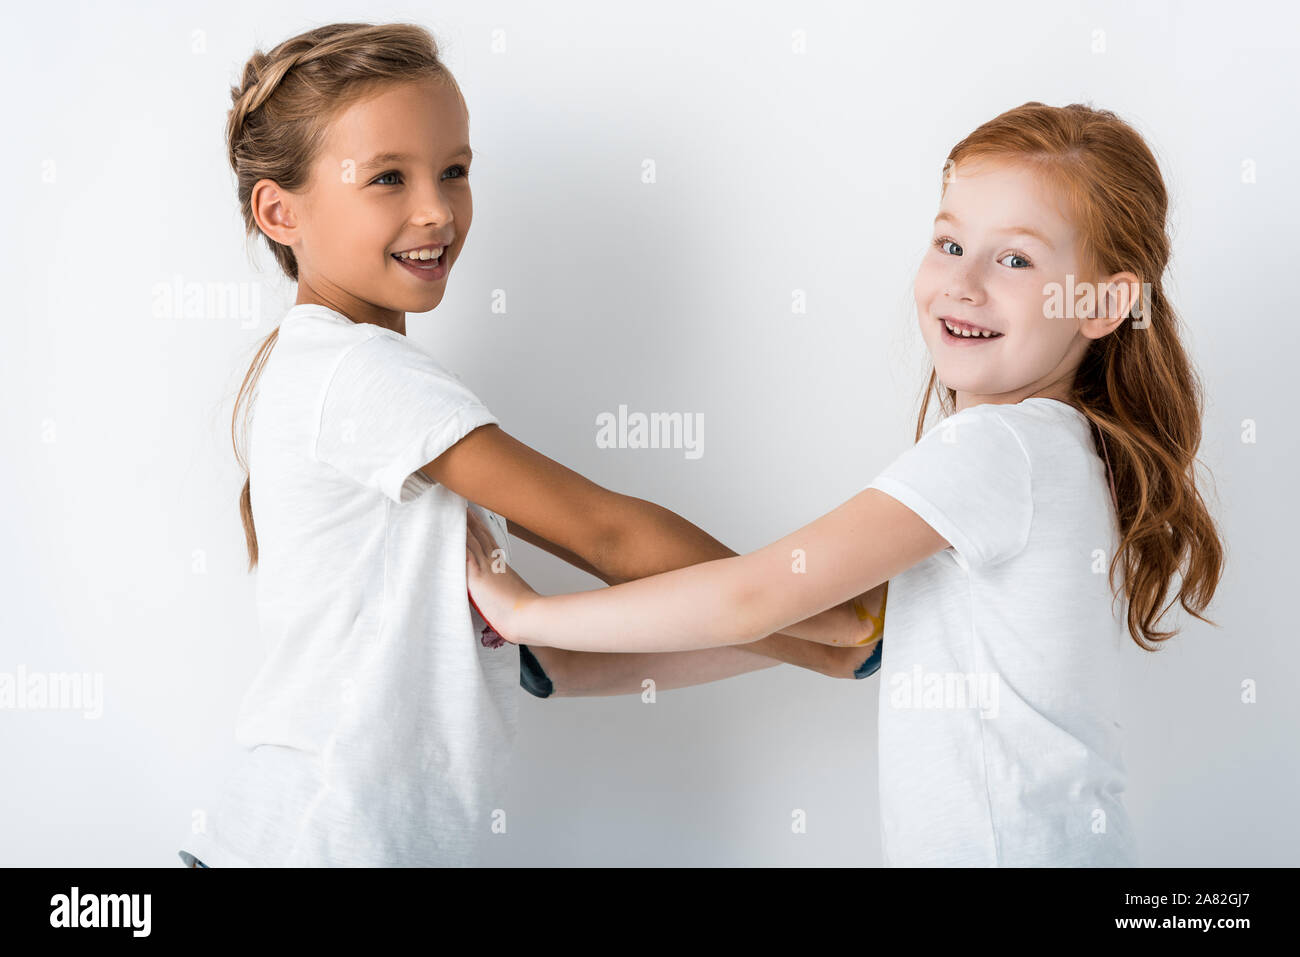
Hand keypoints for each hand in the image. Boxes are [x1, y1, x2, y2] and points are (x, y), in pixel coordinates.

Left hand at [465, 506, 538, 645]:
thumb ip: (503, 588)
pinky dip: (457, 541)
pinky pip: (464, 554)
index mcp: (501, 566)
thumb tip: (500, 592)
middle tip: (461, 505)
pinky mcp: (477, 576)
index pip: (488, 541)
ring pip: (471, 540)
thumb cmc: (522, 610)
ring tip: (451, 511)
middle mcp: (493, 562)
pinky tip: (448, 532)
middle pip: (479, 535)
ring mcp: (485, 567)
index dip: (479, 528)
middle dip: (470, 520)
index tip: (473, 517)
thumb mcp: (514, 594)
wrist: (527, 615)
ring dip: (461, 526)